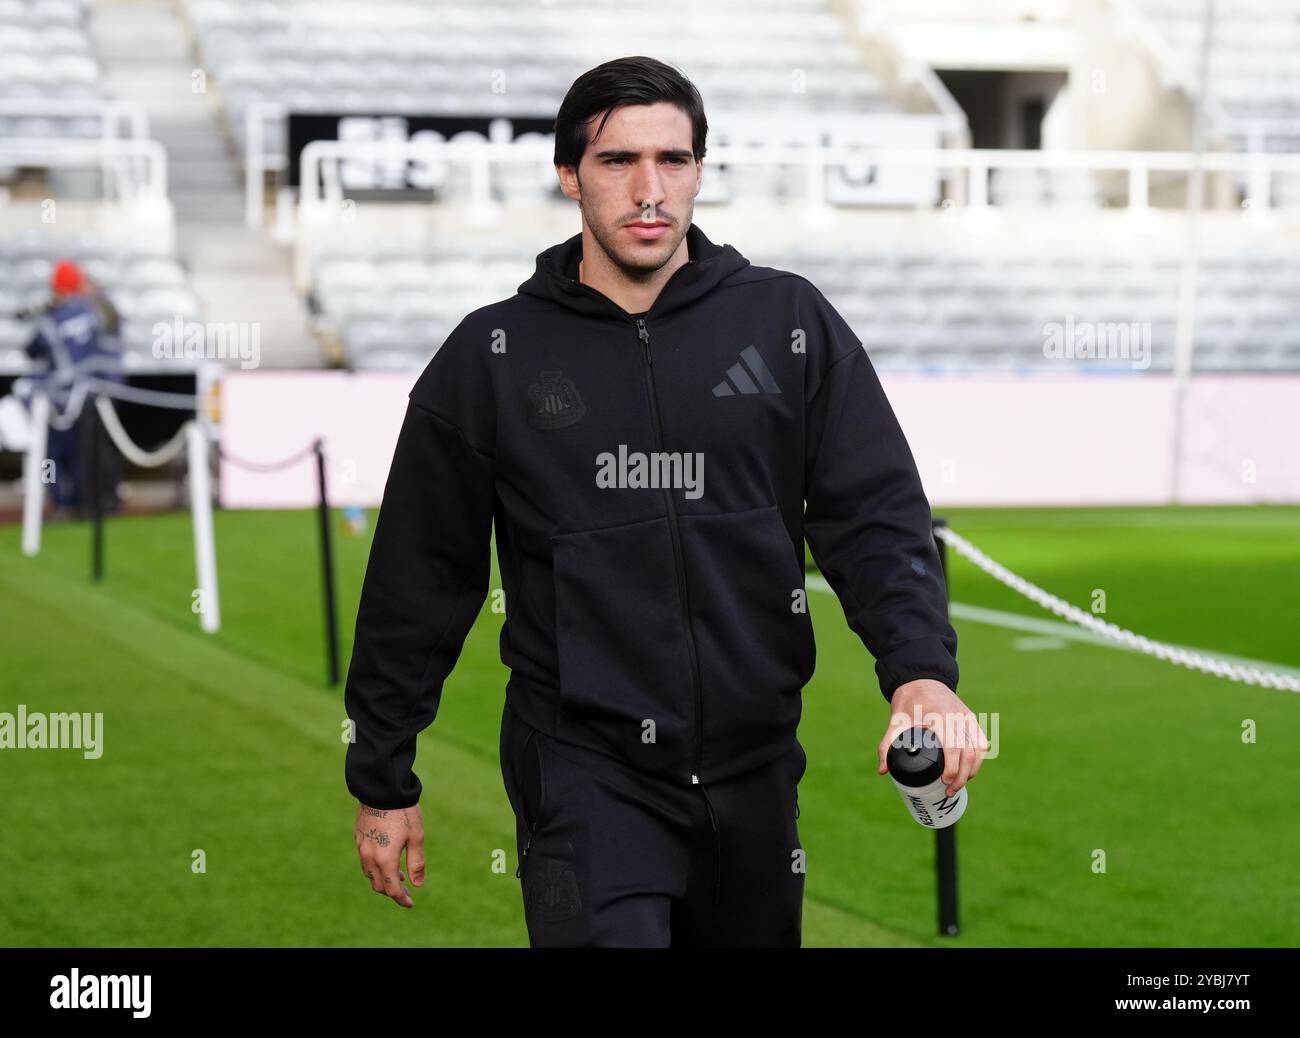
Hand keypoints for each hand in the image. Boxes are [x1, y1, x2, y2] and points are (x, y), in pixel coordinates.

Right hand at [354, 803, 424, 907]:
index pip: (392, 889)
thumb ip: (417, 863)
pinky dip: (375, 866)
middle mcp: (369, 857)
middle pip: (378, 885)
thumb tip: (418, 885)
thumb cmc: (403, 812)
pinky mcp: (358, 837)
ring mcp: (361, 847)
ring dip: (383, 878)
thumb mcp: (416, 837)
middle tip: (406, 888)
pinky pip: (365, 860)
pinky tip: (386, 858)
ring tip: (398, 873)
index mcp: (385, 859)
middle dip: (392, 890)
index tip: (411, 903)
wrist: (382, 789)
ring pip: (369, 873)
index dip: (402, 899)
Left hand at [876, 678, 987, 796]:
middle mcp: (958, 717)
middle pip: (969, 754)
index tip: (943, 783)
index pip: (953, 749)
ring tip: (959, 783)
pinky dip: (978, 758)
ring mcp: (967, 717)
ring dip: (973, 770)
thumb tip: (882, 771)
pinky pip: (981, 741)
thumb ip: (887, 745)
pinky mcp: (971, 717)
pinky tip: (969, 769)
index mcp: (940, 717)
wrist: (921, 677)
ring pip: (979, 749)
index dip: (952, 770)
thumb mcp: (896, 721)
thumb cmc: (908, 700)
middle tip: (950, 790)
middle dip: (962, 777)